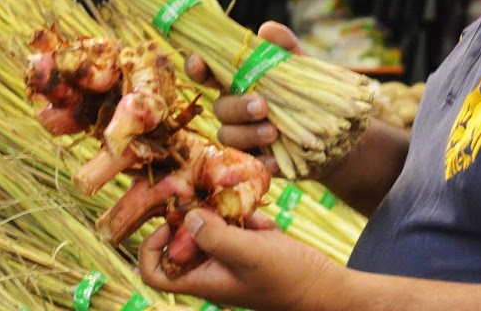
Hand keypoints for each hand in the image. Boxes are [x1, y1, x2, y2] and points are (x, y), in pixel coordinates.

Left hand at [139, 207, 345, 310]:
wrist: (328, 288)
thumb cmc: (288, 278)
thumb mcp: (249, 254)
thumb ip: (214, 236)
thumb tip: (186, 215)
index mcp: (205, 280)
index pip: (156, 273)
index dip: (152, 248)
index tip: (169, 223)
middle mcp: (213, 269)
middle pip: (180, 241)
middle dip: (189, 215)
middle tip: (199, 194)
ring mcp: (232, 257)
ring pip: (209, 227)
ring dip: (220, 212)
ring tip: (237, 206)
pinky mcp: (251, 246)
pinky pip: (236, 224)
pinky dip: (244, 215)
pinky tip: (263, 221)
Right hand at [184, 21, 303, 162]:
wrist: (333, 134)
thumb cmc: (308, 92)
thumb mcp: (301, 66)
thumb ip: (285, 46)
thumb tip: (267, 29)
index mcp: (239, 82)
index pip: (208, 73)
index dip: (197, 67)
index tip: (198, 62)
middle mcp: (234, 108)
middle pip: (219, 107)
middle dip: (237, 106)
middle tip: (262, 106)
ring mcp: (242, 135)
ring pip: (227, 135)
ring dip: (248, 133)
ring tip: (274, 132)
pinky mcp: (254, 159)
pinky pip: (246, 162)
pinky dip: (261, 161)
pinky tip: (275, 159)